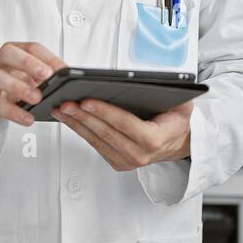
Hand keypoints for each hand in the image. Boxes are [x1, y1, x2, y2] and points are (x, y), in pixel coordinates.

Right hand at [0, 42, 63, 130]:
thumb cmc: (4, 90)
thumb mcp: (24, 80)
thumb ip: (41, 79)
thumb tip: (64, 83)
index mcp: (11, 54)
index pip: (30, 48)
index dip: (48, 57)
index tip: (63, 69)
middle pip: (9, 53)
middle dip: (29, 62)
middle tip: (47, 75)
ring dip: (19, 87)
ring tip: (37, 98)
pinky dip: (11, 111)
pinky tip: (26, 118)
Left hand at [53, 99, 191, 170]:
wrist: (179, 143)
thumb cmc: (177, 120)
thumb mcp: (181, 103)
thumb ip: (169, 92)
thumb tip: (144, 80)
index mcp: (154, 139)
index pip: (125, 124)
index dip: (104, 112)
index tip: (87, 101)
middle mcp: (139, 154)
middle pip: (105, 132)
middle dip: (83, 116)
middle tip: (66, 102)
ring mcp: (127, 161)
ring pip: (96, 140)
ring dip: (76, 124)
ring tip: (61, 109)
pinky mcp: (117, 163)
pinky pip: (95, 145)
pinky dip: (81, 130)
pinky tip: (70, 119)